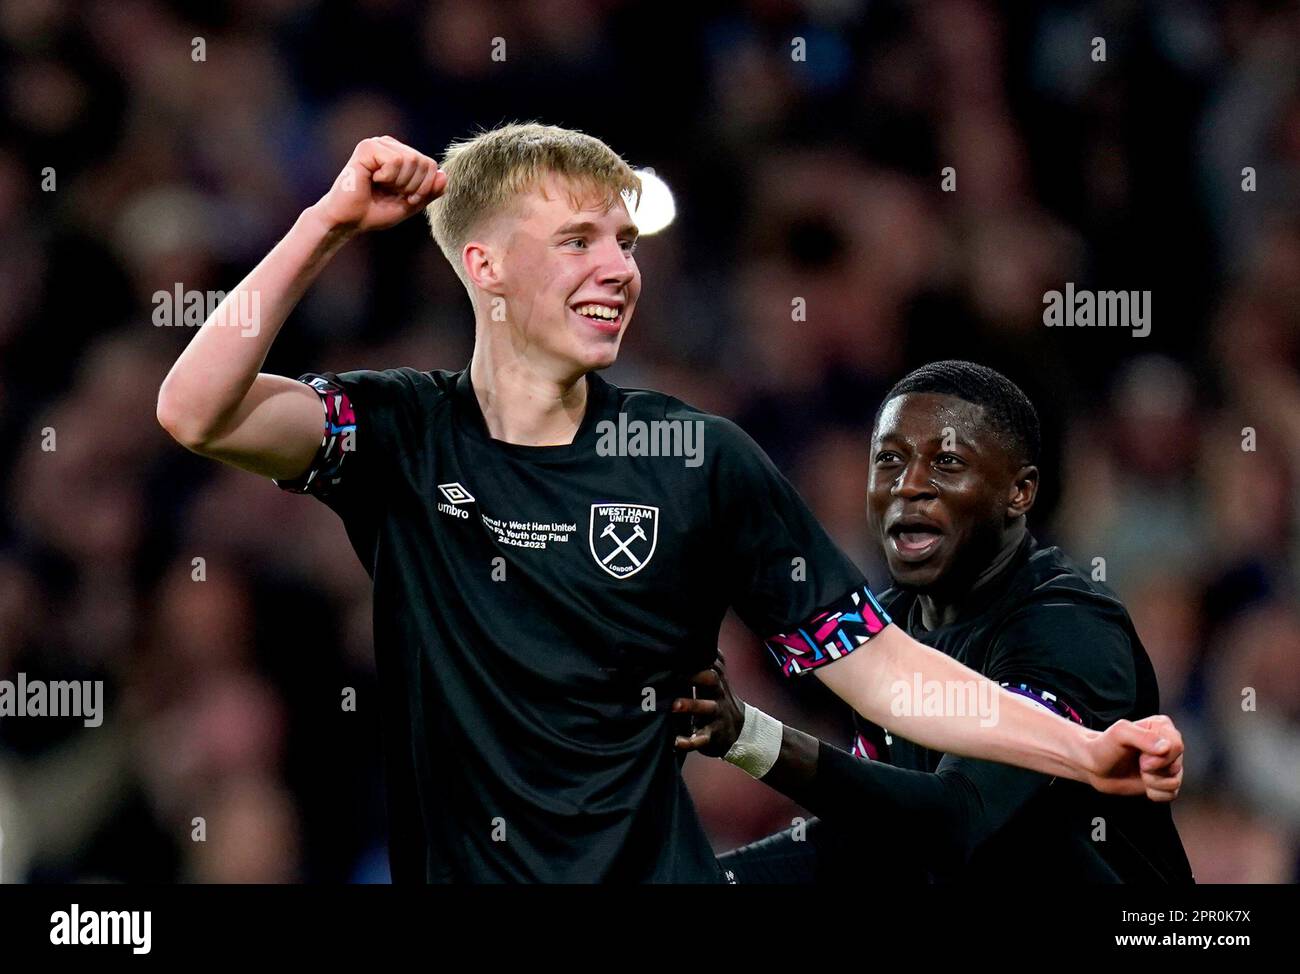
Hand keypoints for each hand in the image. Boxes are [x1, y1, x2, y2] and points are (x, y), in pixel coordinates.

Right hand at [313, 136, 446, 234]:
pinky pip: (395, 161)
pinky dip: (388, 178)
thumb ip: (428, 192)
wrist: (348, 220)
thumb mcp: (410, 204)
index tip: (406, 199)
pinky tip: (372, 180)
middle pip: (423, 162)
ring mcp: (378, 144)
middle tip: (393, 194)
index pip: (431, 165)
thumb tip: (444, 175)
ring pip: (411, 160)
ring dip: (400, 183)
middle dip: (413, 186)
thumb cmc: (375, 212)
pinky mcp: (367, 147)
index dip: (424, 188)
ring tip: (382, 187)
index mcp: (401, 155)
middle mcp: (390, 145)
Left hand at [673, 655, 745, 756]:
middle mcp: (717, 694)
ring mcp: (716, 715)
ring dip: (691, 705)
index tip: (678, 650)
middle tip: (676, 673)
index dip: (697, 656)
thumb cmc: (716, 699)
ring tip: (674, 705)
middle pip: (712, 680)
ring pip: (706, 708)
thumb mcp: (715, 679)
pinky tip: (676, 742)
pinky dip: (689, 741)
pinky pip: (702, 738)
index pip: (709, 662)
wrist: (739, 731)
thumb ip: (705, 660)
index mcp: (714, 680)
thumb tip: (690, 634)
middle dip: (696, 675)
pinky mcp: (713, 736)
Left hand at [1083, 714, 1183, 801]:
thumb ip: (1142, 737)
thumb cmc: (1105, 746)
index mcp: (1162, 727)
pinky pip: (1171, 795)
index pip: (1177, 746)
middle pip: (1176, 767)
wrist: (1094, 766)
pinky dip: (1154, 793)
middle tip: (1138, 764)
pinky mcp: (1165, 782)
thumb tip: (1166, 748)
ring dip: (1152, 782)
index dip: (1159, 758)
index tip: (1140, 758)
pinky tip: (1143, 783)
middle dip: (1153, 771)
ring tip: (1139, 772)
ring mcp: (1168, 764)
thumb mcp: (1119, 733)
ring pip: (1174, 783)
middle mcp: (1169, 745)